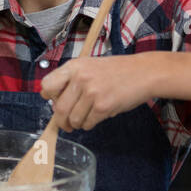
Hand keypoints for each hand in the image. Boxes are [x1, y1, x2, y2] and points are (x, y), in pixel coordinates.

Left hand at [39, 55, 160, 131]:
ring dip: (77, 124)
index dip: (49, 97)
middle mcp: (81, 78)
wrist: (143, 73)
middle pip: (59, 108)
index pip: (47, 85)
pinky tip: (96, 117)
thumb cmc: (117, 71)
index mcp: (74, 66)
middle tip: (65, 124)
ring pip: (73, 119)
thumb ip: (72, 81)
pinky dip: (89, 124)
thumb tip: (56, 105)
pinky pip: (88, 123)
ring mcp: (92, 93)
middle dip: (61, 121)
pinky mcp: (103, 106)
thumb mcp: (90, 66)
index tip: (54, 101)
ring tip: (84, 119)